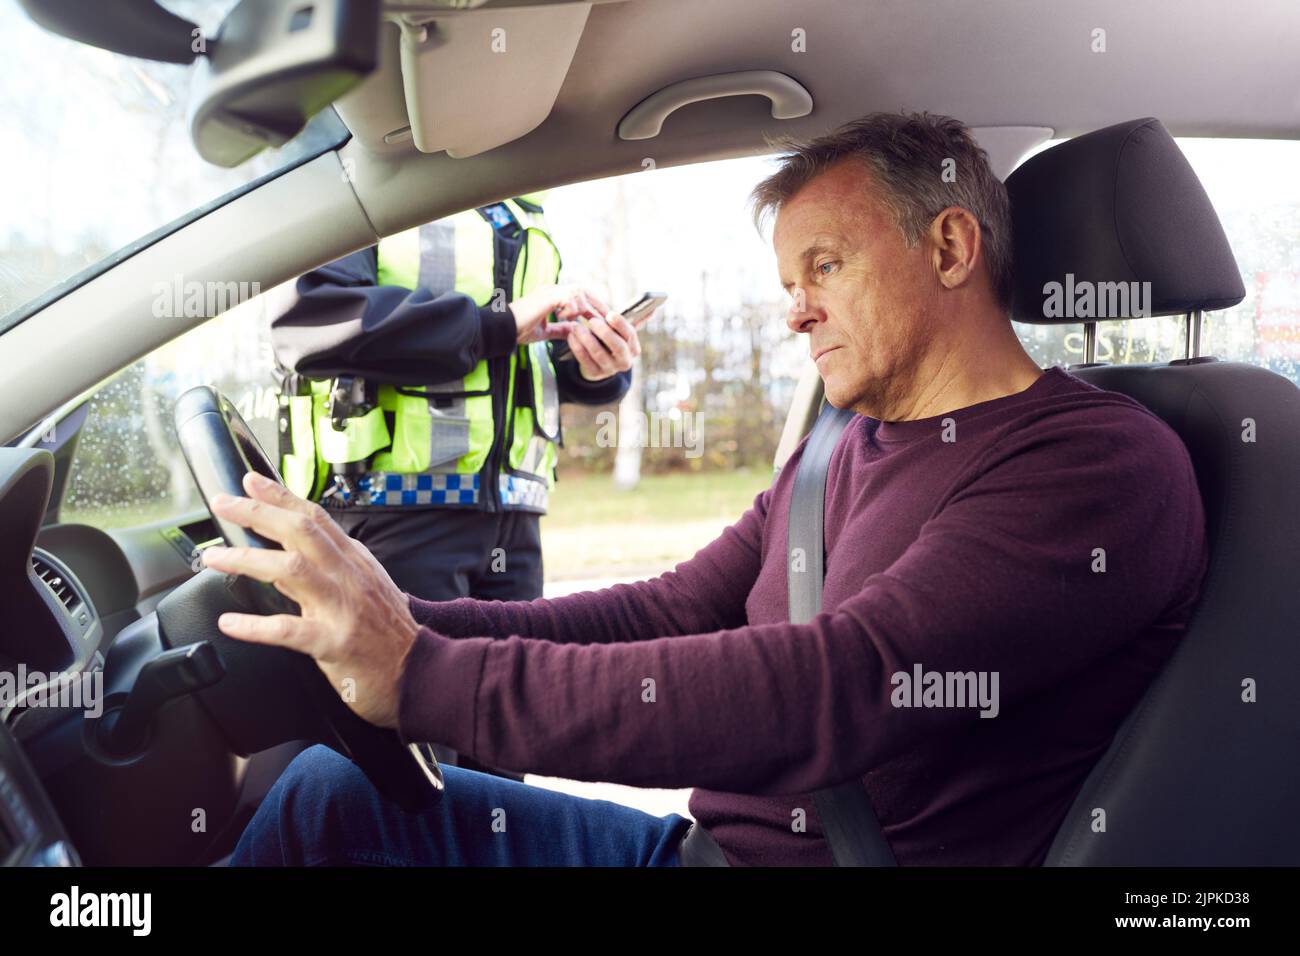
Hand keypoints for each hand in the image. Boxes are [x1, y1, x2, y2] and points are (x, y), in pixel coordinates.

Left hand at [200, 472, 418, 728]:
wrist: (419, 672)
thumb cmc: (387, 633)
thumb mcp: (363, 587)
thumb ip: (325, 569)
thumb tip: (282, 554)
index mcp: (354, 561)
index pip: (315, 518)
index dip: (281, 496)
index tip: (250, 481)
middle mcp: (348, 577)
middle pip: (300, 532)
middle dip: (257, 513)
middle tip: (222, 504)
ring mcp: (342, 608)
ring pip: (290, 571)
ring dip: (246, 560)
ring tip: (212, 557)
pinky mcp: (334, 643)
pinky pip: (288, 630)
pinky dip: (255, 626)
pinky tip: (230, 623)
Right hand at [508, 283, 610, 344]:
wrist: (502, 328)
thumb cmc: (518, 329)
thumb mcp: (545, 331)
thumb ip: (560, 329)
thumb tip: (574, 331)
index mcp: (552, 296)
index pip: (580, 296)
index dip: (592, 307)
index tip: (602, 320)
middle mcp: (553, 290)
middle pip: (584, 291)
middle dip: (596, 306)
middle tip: (607, 320)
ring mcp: (550, 291)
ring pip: (579, 294)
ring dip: (584, 310)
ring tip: (586, 323)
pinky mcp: (548, 296)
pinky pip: (570, 299)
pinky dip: (572, 310)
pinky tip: (565, 318)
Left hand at [570, 311, 642, 380]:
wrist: (599, 362)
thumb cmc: (611, 340)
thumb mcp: (621, 331)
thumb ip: (633, 319)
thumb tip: (654, 309)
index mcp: (634, 348)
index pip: (631, 335)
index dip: (621, 324)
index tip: (610, 314)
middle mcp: (625, 361)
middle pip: (618, 347)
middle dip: (605, 333)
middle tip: (592, 320)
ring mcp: (610, 370)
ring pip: (599, 354)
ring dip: (587, 339)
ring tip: (577, 327)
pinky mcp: (595, 374)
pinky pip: (585, 361)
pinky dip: (577, 348)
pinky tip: (571, 337)